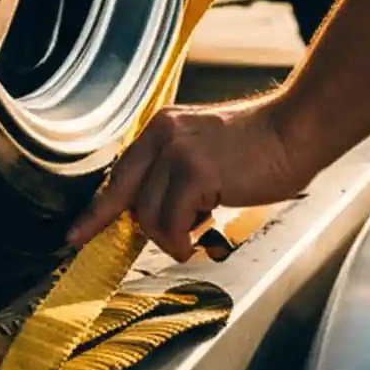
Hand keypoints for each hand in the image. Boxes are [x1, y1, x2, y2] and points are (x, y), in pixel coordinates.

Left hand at [65, 96, 313, 261]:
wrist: (293, 132)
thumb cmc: (257, 147)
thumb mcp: (202, 148)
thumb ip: (171, 170)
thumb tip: (149, 210)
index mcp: (161, 128)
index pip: (118, 173)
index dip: (98, 210)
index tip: (76, 234)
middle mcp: (162, 136)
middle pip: (126, 198)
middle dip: (129, 227)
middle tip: (142, 242)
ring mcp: (177, 152)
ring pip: (149, 216)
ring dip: (173, 235)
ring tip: (201, 225)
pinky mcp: (195, 172)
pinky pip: (172, 223)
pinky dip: (184, 239)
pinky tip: (203, 232)